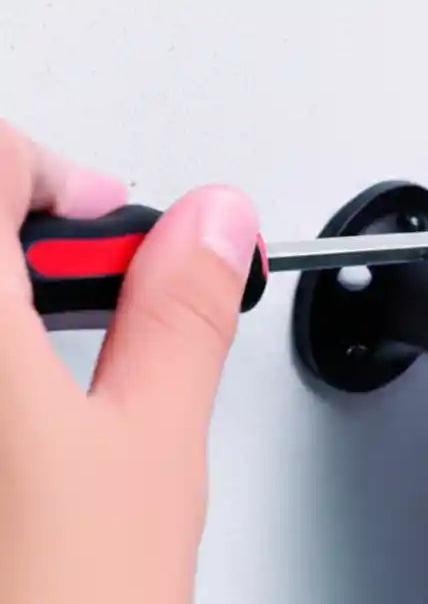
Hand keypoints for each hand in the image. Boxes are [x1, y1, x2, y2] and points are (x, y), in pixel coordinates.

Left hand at [0, 122, 258, 602]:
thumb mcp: (147, 451)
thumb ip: (179, 315)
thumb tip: (211, 226)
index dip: (55, 171)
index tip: (109, 224)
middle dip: (25, 228)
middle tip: (85, 290)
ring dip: (6, 294)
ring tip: (50, 356)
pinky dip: (0, 358)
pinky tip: (25, 412)